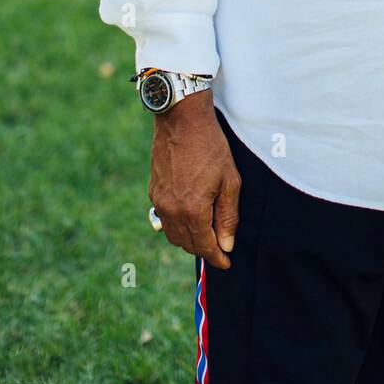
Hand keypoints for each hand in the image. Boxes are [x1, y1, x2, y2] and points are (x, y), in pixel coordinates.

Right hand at [148, 90, 240, 269]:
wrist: (181, 120)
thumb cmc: (211, 147)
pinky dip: (178, 225)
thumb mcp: (230, 180)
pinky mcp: (153, 191)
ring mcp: (159, 201)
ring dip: (189, 239)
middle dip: (204, 250)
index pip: (204, 246)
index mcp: (192, 210)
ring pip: (173, 234)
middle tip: (220, 247)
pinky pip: (164, 219)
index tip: (226, 263)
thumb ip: (228, 216)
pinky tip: (190, 217)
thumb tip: (226, 245)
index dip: (217, 258)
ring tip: (207, 234)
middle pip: (187, 244)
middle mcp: (171, 210)